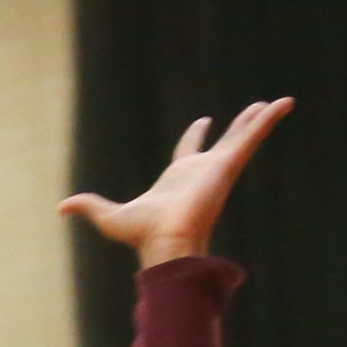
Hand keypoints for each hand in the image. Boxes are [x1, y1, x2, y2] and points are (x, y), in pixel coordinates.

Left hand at [59, 97, 293, 268]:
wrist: (165, 243)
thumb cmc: (141, 236)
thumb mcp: (109, 217)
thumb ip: (89, 207)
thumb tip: (62, 207)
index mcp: (179, 178)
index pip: (189, 151)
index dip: (196, 136)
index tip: (203, 122)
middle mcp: (202, 171)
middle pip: (224, 141)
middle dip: (238, 126)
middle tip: (254, 109)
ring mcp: (217, 168)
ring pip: (243, 137)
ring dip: (260, 120)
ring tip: (280, 102)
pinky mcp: (228, 166)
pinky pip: (252, 137)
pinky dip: (268, 121)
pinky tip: (284, 104)